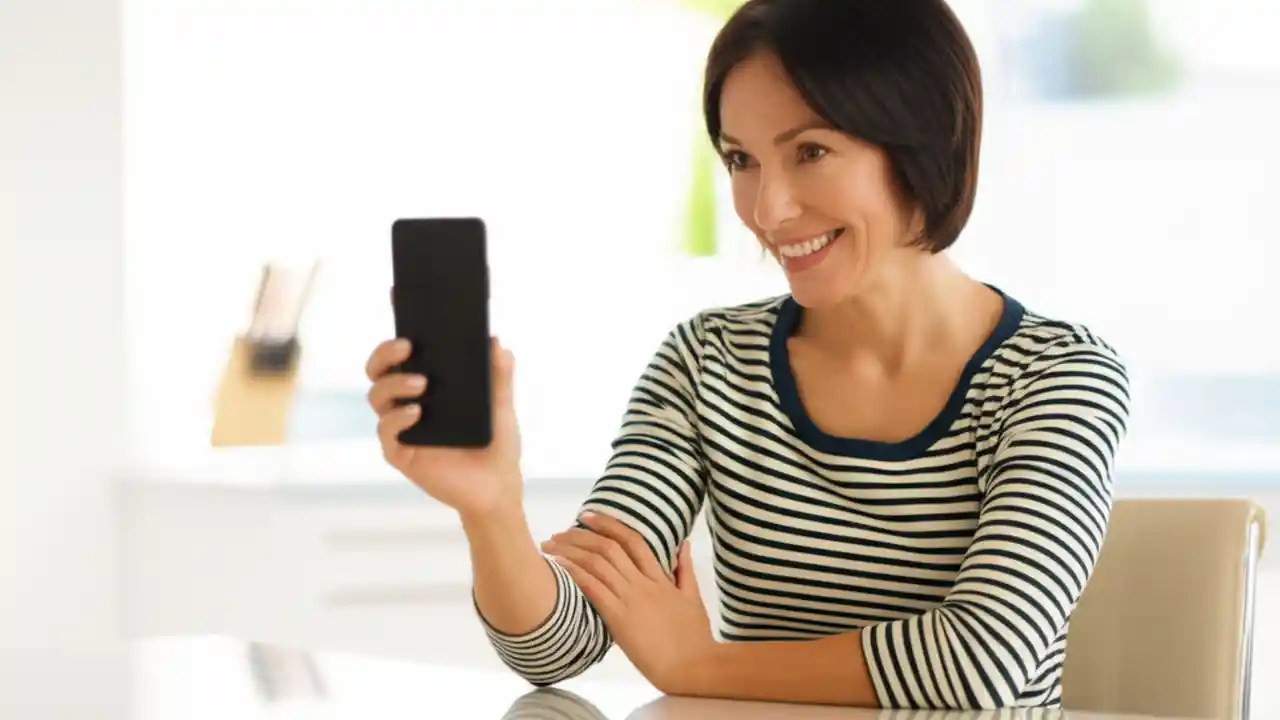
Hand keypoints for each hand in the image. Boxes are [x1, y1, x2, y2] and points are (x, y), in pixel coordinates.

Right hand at [365, 335, 522, 519]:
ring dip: (394, 383)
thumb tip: (496, 341)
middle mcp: (407, 404)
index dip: (395, 338)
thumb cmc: (497, 445)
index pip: (401, 357)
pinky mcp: (401, 455)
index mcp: (427, 387)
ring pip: (377, 396)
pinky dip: (398, 418)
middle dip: (385, 354)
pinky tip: (417, 412)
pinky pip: (386, 432)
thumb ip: (500, 375)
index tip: (405, 317)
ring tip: (422, 382)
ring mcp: (402, 429)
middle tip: (408, 346)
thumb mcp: (502, 406)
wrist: (499, 488)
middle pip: (379, 372)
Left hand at [540, 512, 715, 692]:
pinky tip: (558, 563)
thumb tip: (682, 544)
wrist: (692, 666)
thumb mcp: (693, 597)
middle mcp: (642, 583)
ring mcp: (630, 599)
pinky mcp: (618, 618)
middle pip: (608, 548)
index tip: (588, 516)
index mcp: (660, 578)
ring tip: (550, 544)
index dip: (608, 524)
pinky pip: (593, 588)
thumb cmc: (694, 637)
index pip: (632, 541)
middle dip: (581, 535)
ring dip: (570, 550)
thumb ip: (684, 570)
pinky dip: (574, 571)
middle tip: (560, 530)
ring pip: (596, 563)